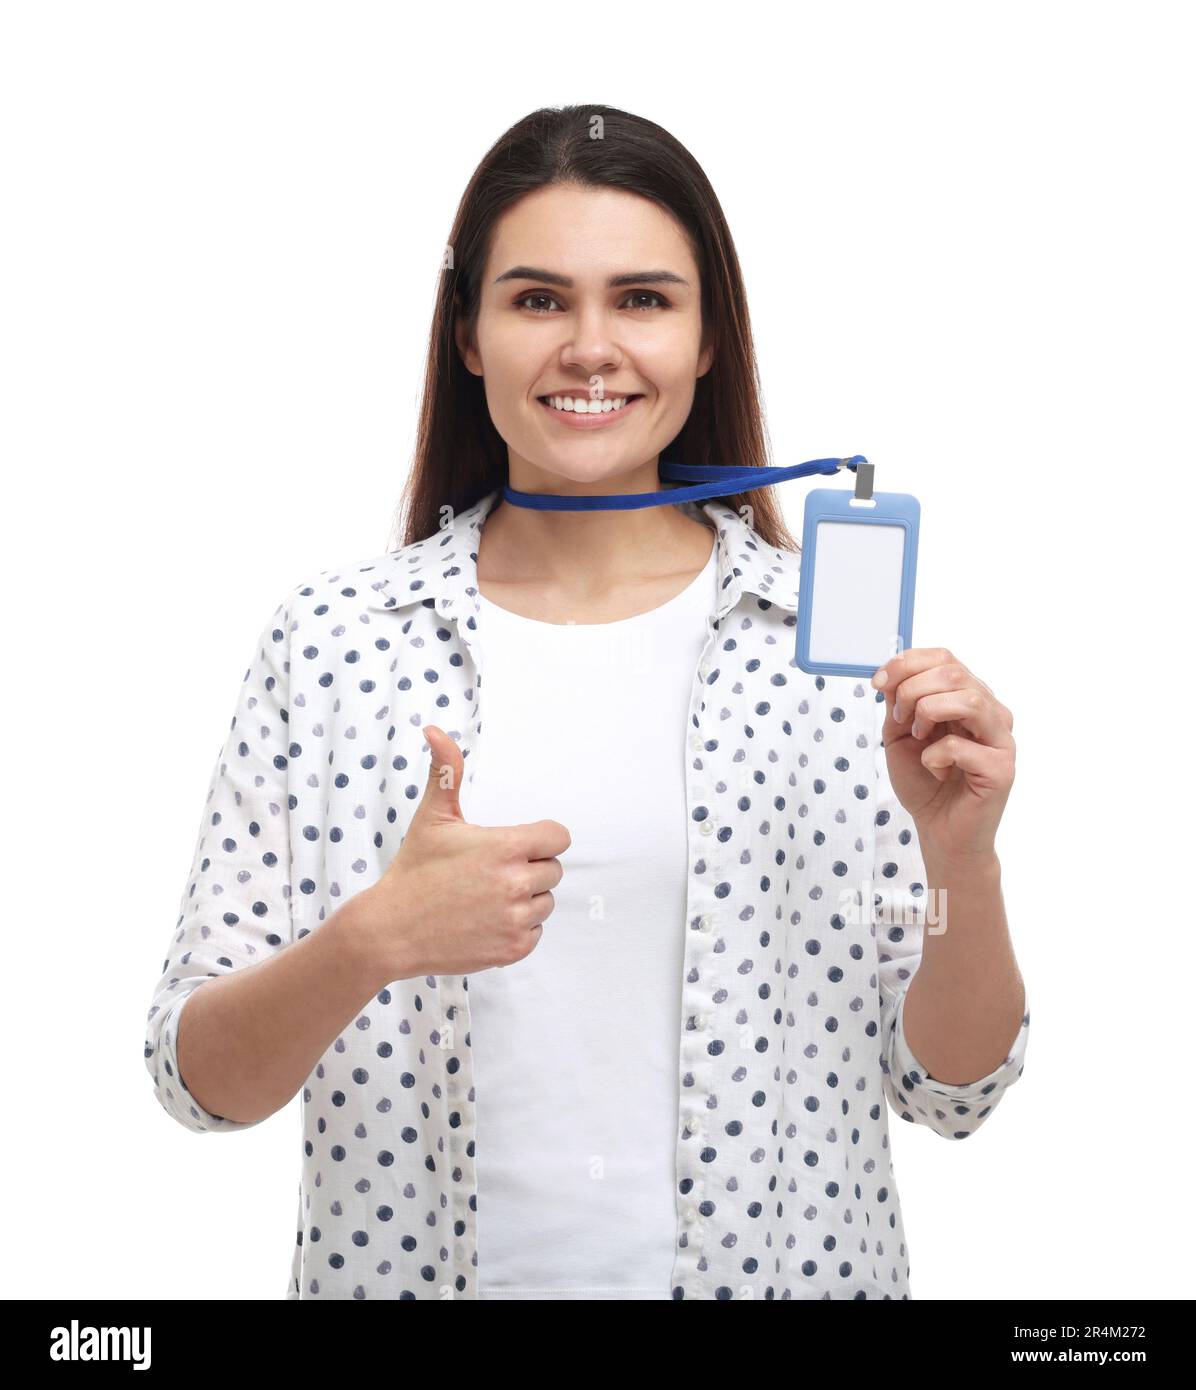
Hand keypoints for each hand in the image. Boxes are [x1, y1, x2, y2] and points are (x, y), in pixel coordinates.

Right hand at [356, 725, 570, 979]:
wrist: (390, 931)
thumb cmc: (414, 870)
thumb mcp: (432, 817)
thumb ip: (445, 771)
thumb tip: (434, 729)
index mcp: (505, 847)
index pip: (558, 837)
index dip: (541, 838)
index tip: (517, 844)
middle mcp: (516, 884)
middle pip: (553, 870)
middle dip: (529, 868)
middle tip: (490, 873)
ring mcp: (515, 920)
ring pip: (545, 902)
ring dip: (525, 899)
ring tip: (485, 897)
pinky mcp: (513, 950)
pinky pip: (536, 931)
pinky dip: (517, 927)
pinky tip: (486, 920)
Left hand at [872, 647, 1014, 869]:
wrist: (940, 831)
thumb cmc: (924, 782)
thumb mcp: (899, 736)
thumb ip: (898, 703)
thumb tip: (891, 674)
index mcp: (967, 697)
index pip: (945, 658)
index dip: (907, 663)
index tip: (878, 683)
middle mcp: (990, 711)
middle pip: (954, 672)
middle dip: (913, 690)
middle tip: (900, 720)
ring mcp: (1001, 739)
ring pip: (969, 699)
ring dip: (929, 713)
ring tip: (918, 738)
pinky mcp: (1002, 769)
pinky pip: (963, 746)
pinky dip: (935, 756)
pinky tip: (935, 770)